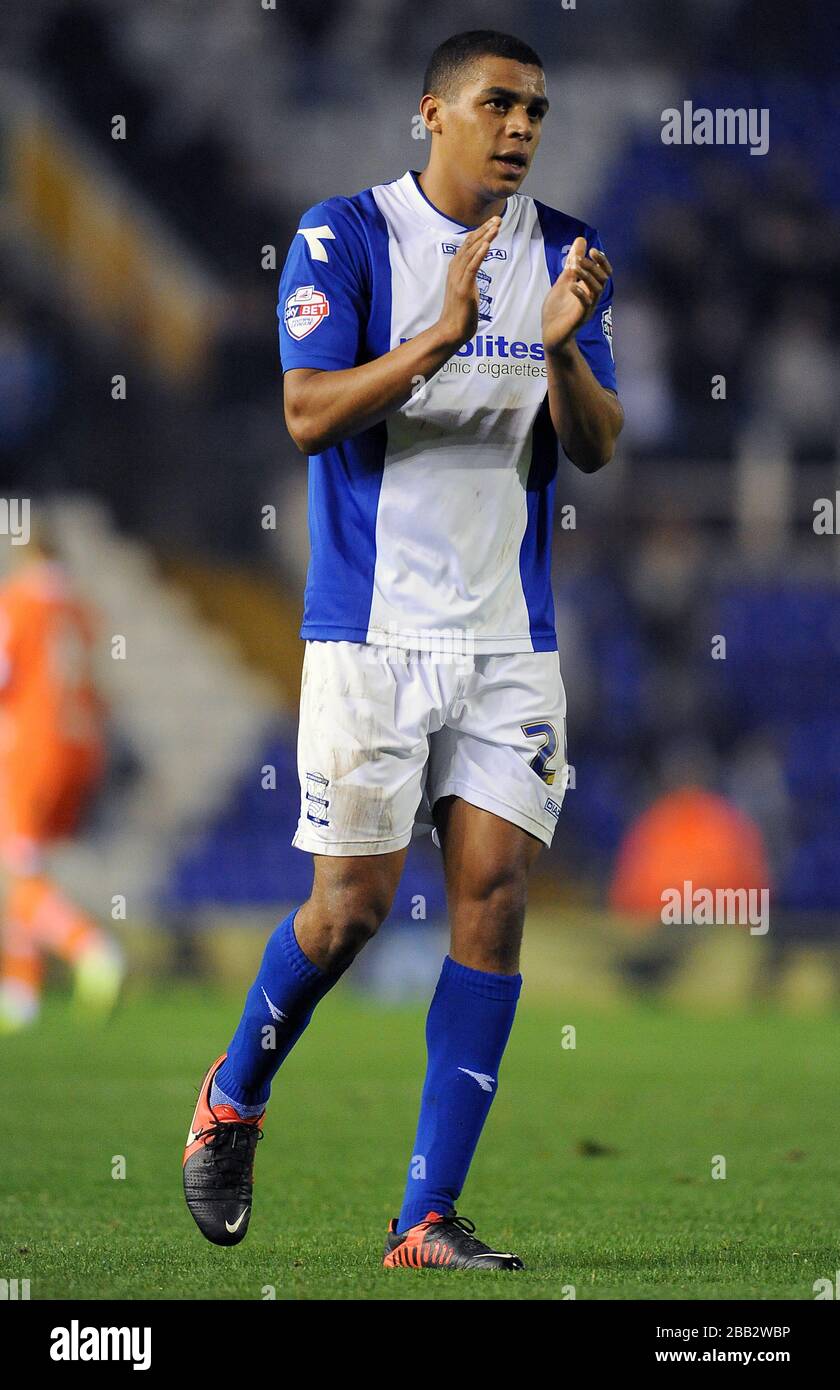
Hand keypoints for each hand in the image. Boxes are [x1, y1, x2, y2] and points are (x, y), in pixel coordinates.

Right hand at [435, 216, 500, 351]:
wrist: (452, 330)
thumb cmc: (461, 313)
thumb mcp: (466, 289)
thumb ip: (470, 276)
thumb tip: (476, 268)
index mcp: (456, 269)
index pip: (469, 245)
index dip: (480, 232)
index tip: (493, 222)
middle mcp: (455, 270)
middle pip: (470, 244)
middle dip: (484, 230)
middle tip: (498, 218)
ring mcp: (458, 278)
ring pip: (471, 252)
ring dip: (484, 238)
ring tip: (496, 226)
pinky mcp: (462, 288)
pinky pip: (472, 268)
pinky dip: (479, 254)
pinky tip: (487, 244)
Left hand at [542, 235, 610, 356]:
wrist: (550, 334)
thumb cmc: (558, 309)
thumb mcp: (563, 281)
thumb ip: (571, 263)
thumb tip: (580, 240)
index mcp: (589, 289)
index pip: (604, 272)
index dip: (602, 261)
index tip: (592, 250)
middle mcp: (592, 298)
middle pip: (603, 279)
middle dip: (592, 266)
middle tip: (578, 259)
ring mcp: (586, 308)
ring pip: (596, 289)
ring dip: (586, 275)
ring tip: (574, 267)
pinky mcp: (579, 318)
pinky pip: (585, 304)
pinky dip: (580, 293)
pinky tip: (572, 285)